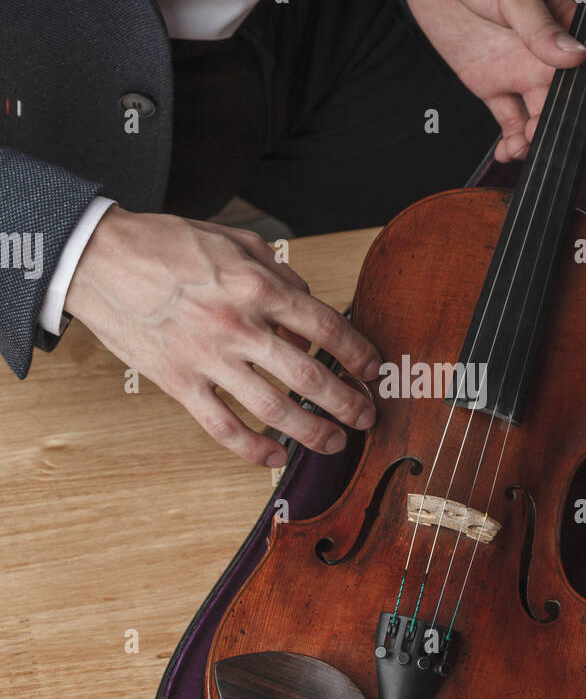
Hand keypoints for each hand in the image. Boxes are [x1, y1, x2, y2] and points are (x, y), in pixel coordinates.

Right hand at [64, 207, 381, 466]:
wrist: (101, 258)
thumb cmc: (168, 244)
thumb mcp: (237, 241)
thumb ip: (280, 274)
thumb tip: (311, 305)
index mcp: (258, 287)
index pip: (327, 327)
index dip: (358, 353)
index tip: (371, 369)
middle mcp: (239, 326)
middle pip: (310, 377)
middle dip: (347, 403)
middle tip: (365, 416)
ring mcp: (208, 358)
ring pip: (274, 410)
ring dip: (313, 432)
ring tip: (333, 442)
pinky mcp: (179, 382)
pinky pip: (223, 427)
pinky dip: (253, 449)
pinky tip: (274, 456)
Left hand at [398, 0, 585, 163]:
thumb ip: (540, 26)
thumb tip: (575, 55)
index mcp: (565, 21)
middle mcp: (546, 51)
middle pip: (572, 97)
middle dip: (566, 123)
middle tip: (549, 135)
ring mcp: (518, 69)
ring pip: (541, 116)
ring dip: (538, 138)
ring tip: (525, 147)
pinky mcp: (490, 82)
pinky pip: (509, 120)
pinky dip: (512, 140)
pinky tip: (509, 150)